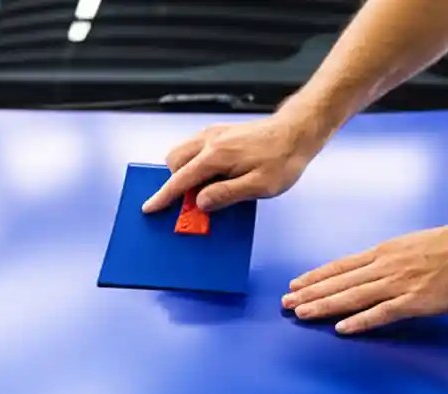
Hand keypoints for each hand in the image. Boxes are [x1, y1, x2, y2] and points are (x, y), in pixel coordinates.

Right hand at [141, 109, 329, 213]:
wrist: (298, 131)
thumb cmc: (283, 159)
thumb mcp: (259, 186)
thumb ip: (226, 194)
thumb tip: (200, 202)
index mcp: (216, 156)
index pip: (180, 179)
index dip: (163, 196)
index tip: (149, 207)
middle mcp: (210, 141)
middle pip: (174, 161)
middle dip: (174, 182)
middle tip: (188, 202)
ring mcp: (214, 134)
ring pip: (183, 152)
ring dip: (184, 171)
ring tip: (203, 190)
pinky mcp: (221, 132)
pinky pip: (196, 148)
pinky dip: (195, 163)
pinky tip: (213, 176)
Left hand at [282, 221, 447, 334]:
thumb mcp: (417, 244)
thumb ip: (396, 258)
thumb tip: (380, 268)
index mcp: (387, 251)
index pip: (342, 265)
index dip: (316, 276)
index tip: (295, 284)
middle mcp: (387, 265)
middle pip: (340, 281)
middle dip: (310, 292)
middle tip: (285, 303)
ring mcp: (400, 283)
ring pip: (353, 296)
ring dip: (324, 305)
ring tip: (301, 313)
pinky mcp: (416, 300)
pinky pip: (382, 313)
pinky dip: (360, 321)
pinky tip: (341, 328)